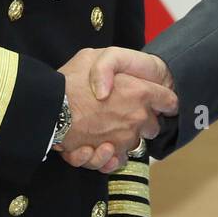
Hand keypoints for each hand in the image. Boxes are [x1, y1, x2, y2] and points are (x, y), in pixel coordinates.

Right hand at [59, 47, 174, 172]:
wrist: (48, 108)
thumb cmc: (70, 80)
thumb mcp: (93, 56)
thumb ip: (112, 64)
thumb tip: (122, 85)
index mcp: (140, 92)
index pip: (169, 101)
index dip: (164, 100)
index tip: (158, 101)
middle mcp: (137, 118)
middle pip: (154, 126)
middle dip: (143, 122)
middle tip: (124, 114)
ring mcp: (124, 138)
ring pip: (135, 144)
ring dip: (123, 139)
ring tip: (105, 130)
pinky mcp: (109, 155)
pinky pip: (118, 160)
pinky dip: (110, 157)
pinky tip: (101, 148)